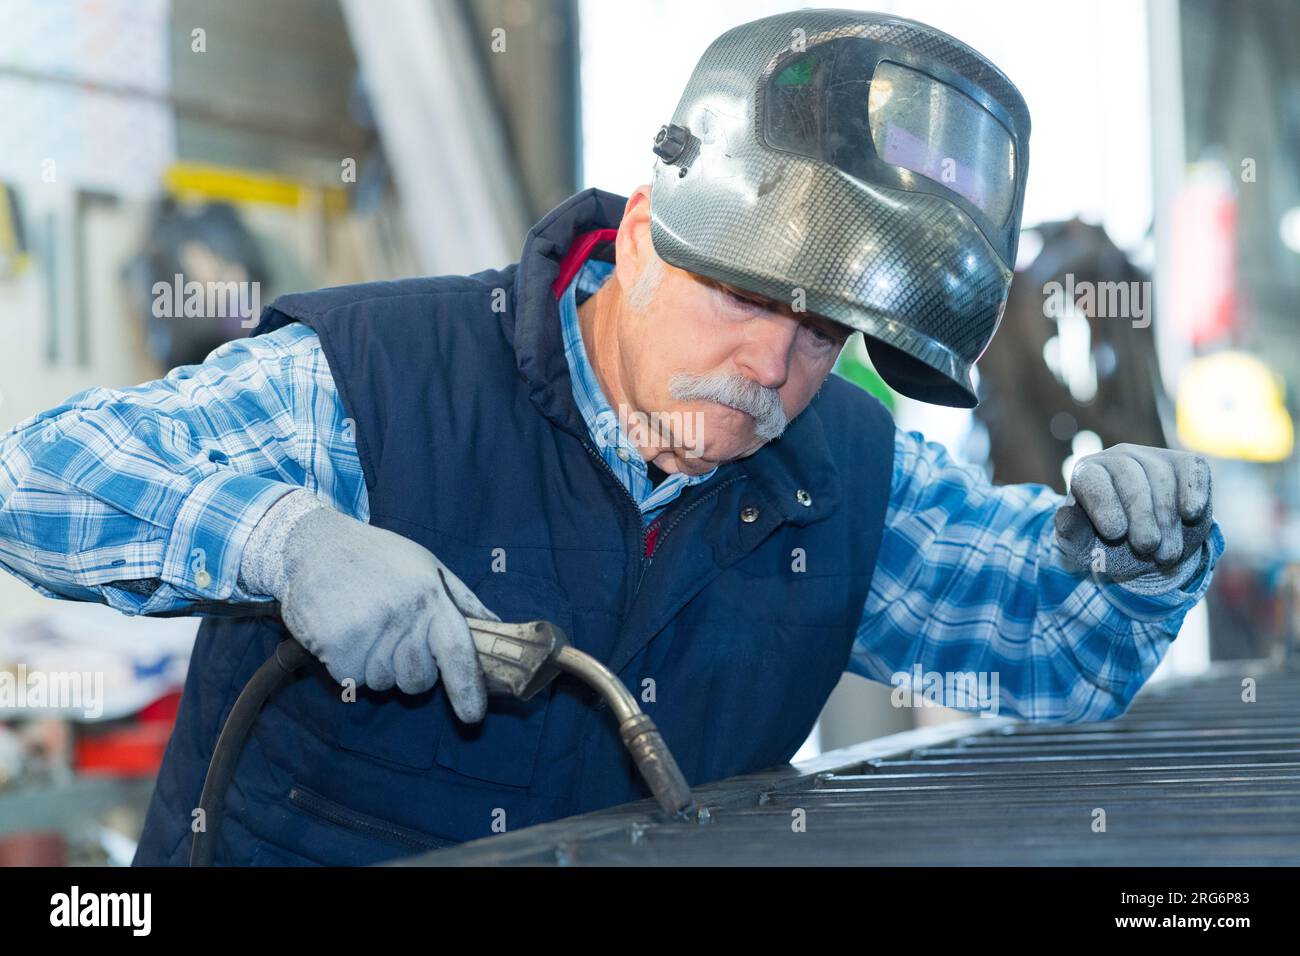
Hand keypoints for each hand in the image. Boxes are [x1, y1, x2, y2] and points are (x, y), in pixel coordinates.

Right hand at [240, 491, 496, 720]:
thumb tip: (495, 627)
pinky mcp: (334, 646)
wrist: (314, 544)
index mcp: (430, 595)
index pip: (456, 651)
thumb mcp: (427, 565)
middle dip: (410, 671)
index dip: (467, 688)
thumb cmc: (378, 556)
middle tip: (395, 638)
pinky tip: (344, 632)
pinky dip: (349, 666)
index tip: (473, 716)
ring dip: (377, 667)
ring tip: (366, 627)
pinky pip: (353, 681)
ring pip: (384, 684)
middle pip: (418, 681)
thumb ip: (461, 600)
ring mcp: (366, 632)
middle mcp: (401, 615)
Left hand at [1054, 444, 1212, 580]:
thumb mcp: (1083, 546)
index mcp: (1087, 473)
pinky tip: (1192, 514)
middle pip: (1130, 478)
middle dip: (1141, 517)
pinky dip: (1194, 490)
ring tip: (1167, 554)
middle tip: (1147, 548)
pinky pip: (1192, 470)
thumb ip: (1072, 533)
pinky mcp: (1185, 464)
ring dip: (1167, 519)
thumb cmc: (1105, 543)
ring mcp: (1152, 457)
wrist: (1141, 547)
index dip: (1105, 505)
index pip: (1093, 480)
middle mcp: (1118, 457)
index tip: (1115, 534)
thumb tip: (1065, 515)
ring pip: (1161, 478)